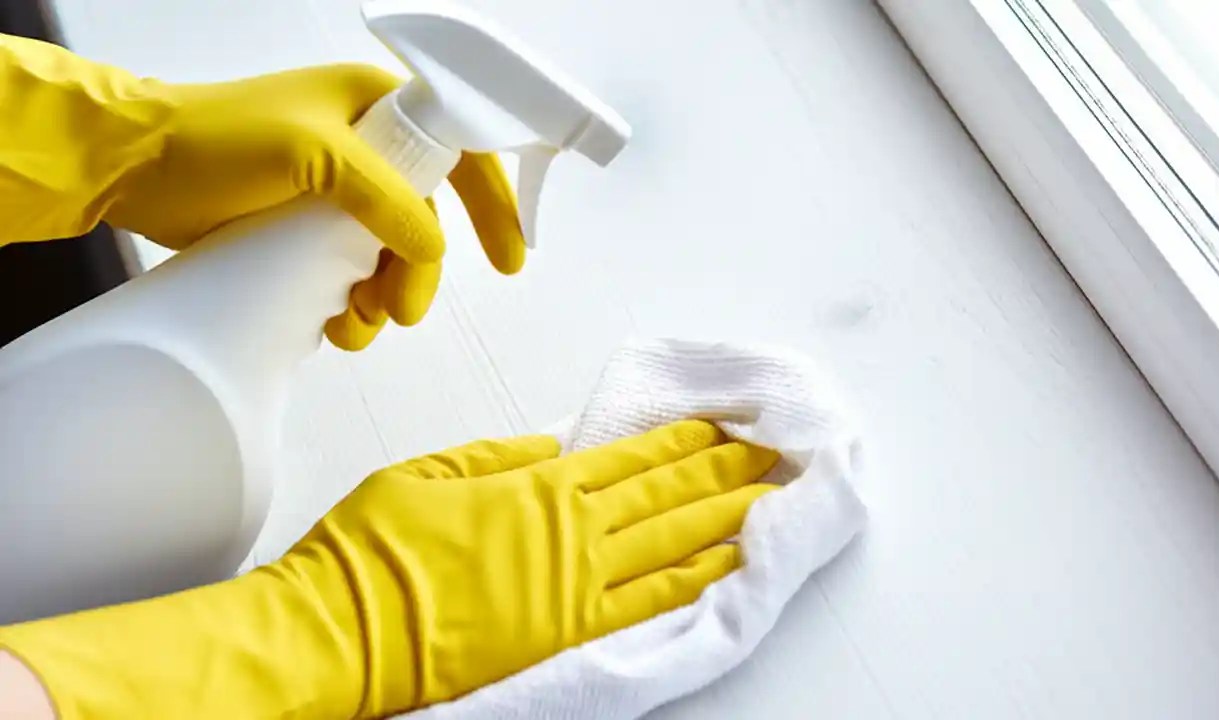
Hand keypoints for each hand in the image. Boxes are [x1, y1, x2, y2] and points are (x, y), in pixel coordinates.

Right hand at [0, 421, 778, 718]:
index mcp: (536, 483)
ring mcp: (576, 582)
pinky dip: (698, 576)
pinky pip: (653, 599)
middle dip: (724, 467)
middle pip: (667, 492)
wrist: (346, 627)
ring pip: (673, 540)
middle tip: (772, 450)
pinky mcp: (570, 630)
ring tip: (772, 495)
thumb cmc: (374, 548)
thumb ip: (500, 458)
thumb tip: (554, 446)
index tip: (722, 422)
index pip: (631, 455)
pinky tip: (731, 561)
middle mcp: (570, 529)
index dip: (683, 438)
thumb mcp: (430, 472)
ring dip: (728, 514)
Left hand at [104, 64, 524, 350]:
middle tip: (402, 311)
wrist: (132, 169)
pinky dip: (350, 305)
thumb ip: (383, 198)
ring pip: (388, 257)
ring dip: (384, 298)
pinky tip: (334, 325)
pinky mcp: (302, 232)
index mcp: (375, 108)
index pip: (461, 151)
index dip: (493, 203)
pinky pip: (348, 275)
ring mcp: (334, 195)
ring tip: (355, 325)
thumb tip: (434, 246)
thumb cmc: (218, 142)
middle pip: (426, 221)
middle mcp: (365, 149)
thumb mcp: (313, 155)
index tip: (510, 259)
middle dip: (421, 273)